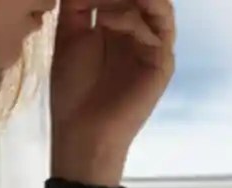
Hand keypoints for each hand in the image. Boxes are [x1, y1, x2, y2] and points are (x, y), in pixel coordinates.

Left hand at [49, 0, 176, 185]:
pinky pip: (160, 30)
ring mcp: (154, 47)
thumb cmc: (73, 89)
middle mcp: (140, 32)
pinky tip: (107, 20)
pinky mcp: (162, 63)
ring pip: (158, 5)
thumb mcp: (69, 36)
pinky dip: (136, 17)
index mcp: (119, 24)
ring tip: (103, 4)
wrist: (82, 131)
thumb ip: (78, 4)